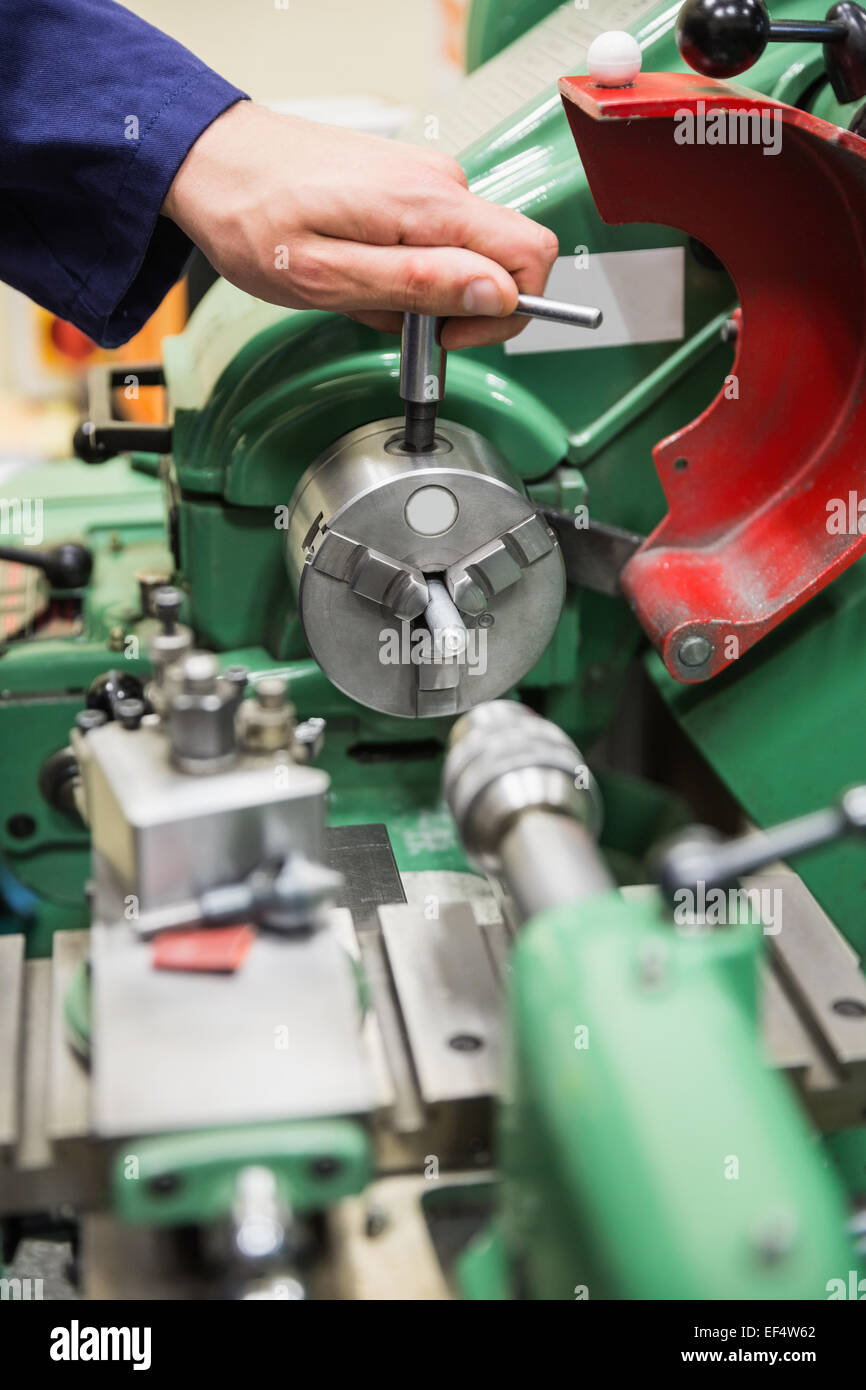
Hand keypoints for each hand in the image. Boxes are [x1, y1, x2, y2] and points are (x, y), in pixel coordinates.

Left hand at [162, 101, 558, 348]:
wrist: (209, 160)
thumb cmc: (251, 217)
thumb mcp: (330, 277)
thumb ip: (420, 286)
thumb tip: (495, 294)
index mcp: (429, 205)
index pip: (531, 254)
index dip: (505, 312)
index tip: (450, 335)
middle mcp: (439, 183)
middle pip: (503, 258)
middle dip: (459, 308)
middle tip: (395, 320)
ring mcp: (424, 179)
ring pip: (463, 257)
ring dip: (424, 293)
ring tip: (361, 293)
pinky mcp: (406, 183)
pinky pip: (432, 241)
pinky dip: (404, 270)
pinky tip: (359, 271)